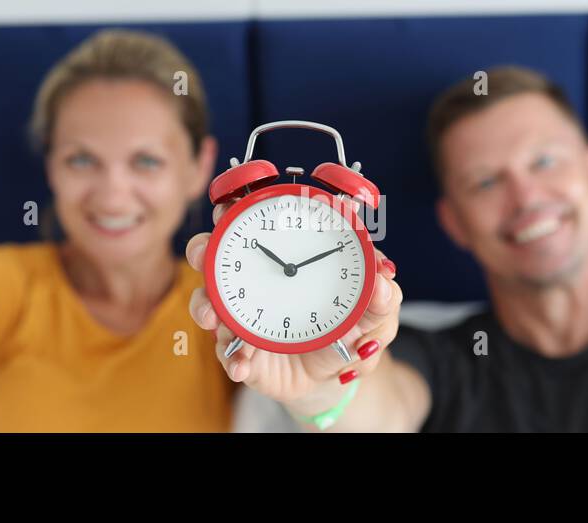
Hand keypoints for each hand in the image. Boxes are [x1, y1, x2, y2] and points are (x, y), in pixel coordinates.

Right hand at [186, 201, 402, 405]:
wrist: (340, 373)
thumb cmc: (351, 329)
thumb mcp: (375, 312)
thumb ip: (382, 297)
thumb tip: (383, 280)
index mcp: (284, 258)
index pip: (253, 225)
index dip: (234, 210)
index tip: (225, 204)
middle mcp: (254, 282)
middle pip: (215, 256)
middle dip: (203, 250)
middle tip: (206, 252)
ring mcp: (242, 317)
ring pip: (209, 304)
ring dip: (206, 306)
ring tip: (216, 318)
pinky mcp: (241, 353)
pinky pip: (227, 353)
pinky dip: (232, 358)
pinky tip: (242, 363)